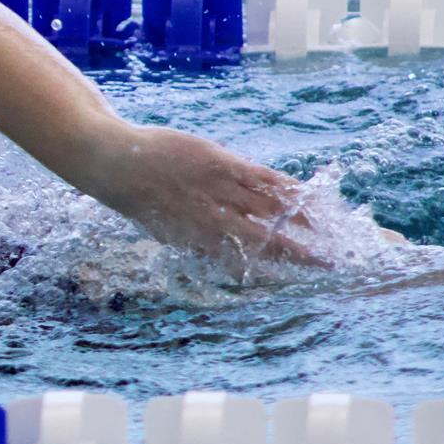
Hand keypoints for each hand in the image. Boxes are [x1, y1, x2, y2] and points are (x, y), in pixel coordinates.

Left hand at [86, 124, 321, 265]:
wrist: (112, 163)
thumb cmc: (138, 198)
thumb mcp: (165, 229)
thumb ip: (197, 240)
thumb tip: (223, 252)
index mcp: (198, 243)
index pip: (246, 262)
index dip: (275, 271)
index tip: (300, 280)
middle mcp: (212, 221)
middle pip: (266, 241)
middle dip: (300, 255)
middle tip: (331, 266)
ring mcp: (217, 190)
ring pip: (270, 209)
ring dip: (303, 221)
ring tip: (329, 231)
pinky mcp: (220, 163)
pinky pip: (263, 178)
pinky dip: (288, 189)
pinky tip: (308, 197)